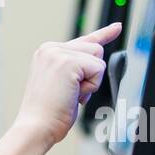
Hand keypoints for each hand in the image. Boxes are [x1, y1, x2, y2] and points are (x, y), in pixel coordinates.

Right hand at [13, 22, 121, 147]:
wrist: (36, 127)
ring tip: (70, 94)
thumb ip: (76, 69)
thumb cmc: (49, 114)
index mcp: (48, 52)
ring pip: (98, 58)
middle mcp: (51, 48)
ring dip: (91, 81)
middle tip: (71, 93)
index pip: (83, 41)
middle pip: (95, 49)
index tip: (118, 27)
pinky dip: (91, 86)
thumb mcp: (62, 84)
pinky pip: (98, 69)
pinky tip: (73, 95)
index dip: (104, 34)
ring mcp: (58, 53)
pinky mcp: (68, 61)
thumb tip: (96, 63)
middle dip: (91, 74)